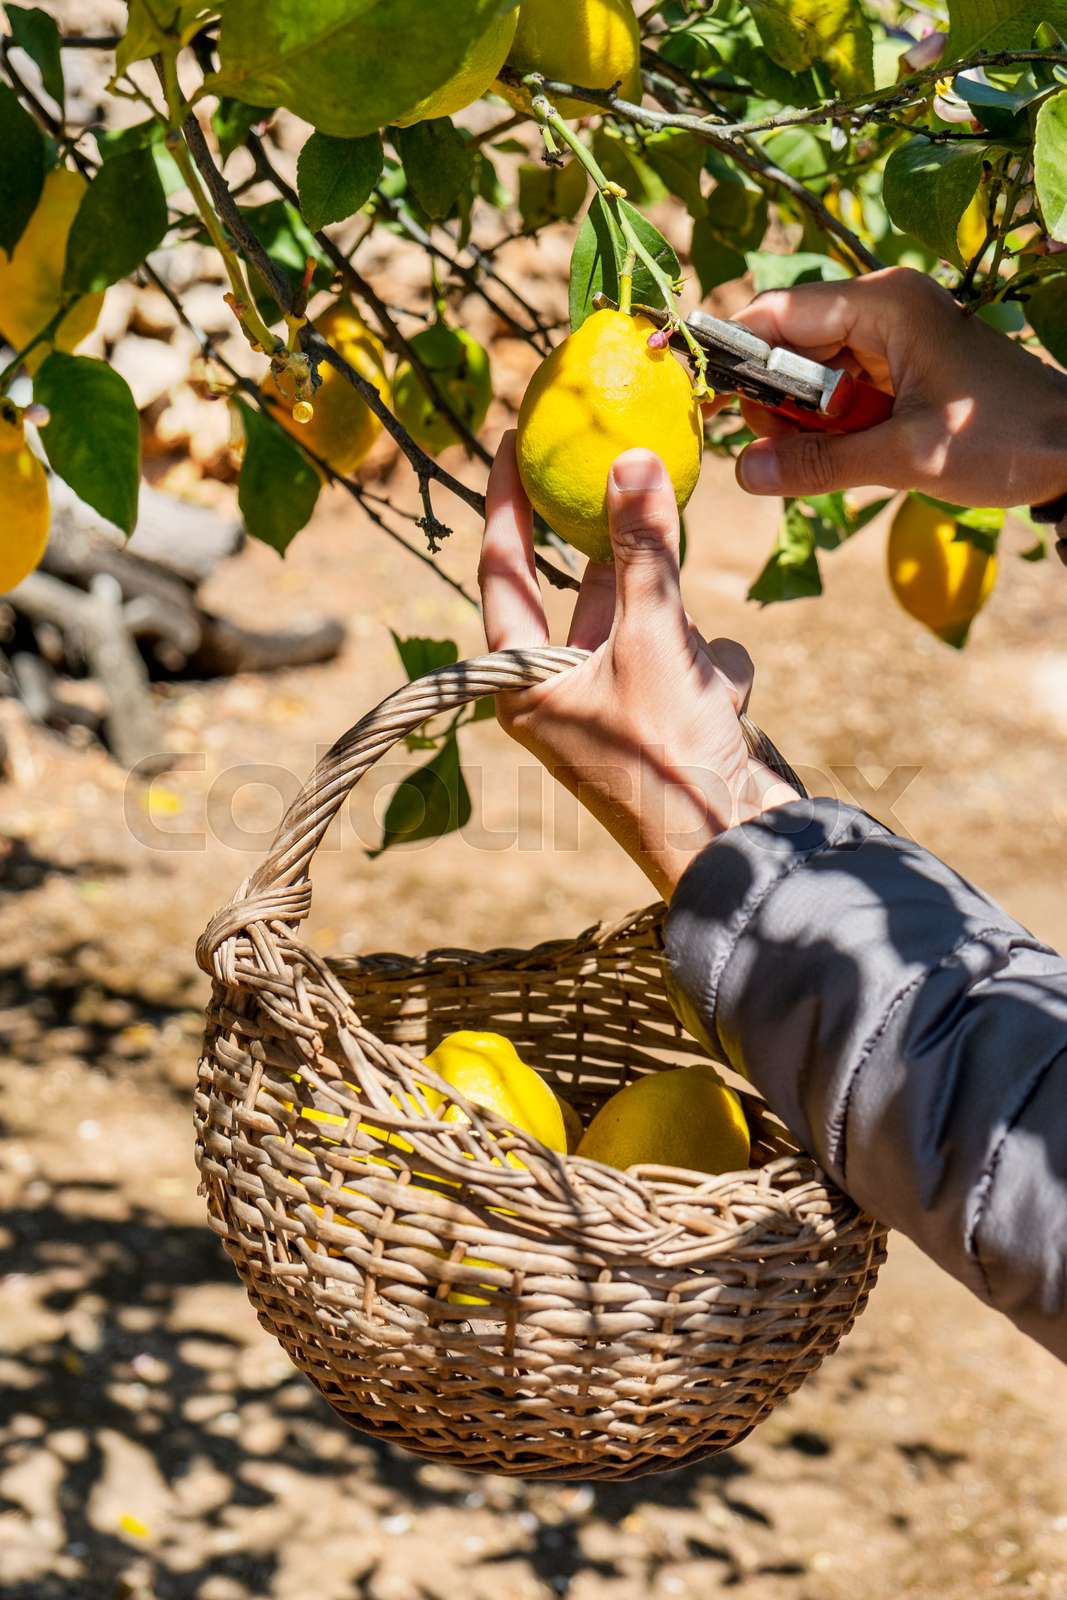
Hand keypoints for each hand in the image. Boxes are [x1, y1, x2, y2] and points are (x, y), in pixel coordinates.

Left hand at [479, 434, 796, 899]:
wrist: (734, 850)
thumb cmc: (669, 758)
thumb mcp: (653, 639)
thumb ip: (642, 550)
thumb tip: (632, 460)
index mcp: (525, 680)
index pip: (504, 572)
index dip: (507, 502)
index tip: (510, 439)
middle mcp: (561, 693)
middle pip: (587, 593)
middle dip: (622, 558)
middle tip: (632, 480)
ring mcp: (617, 707)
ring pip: (653, 624)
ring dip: (685, 635)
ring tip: (701, 676)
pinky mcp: (667, 720)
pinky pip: (692, 661)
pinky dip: (714, 675)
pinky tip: (726, 708)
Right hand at [720, 267, 1066, 508]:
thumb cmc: (1002, 441)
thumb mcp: (904, 459)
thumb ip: (818, 464)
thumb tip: (742, 473)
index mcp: (884, 305)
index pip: (777, 313)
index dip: (732, 352)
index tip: (699, 395)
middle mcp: (883, 306)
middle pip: (788, 339)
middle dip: (769, 396)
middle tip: (768, 449)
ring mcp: (893, 334)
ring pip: (811, 368)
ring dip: (800, 415)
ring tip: (809, 458)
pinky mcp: (902, 363)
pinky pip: (841, 386)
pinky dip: (829, 421)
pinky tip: (837, 453)